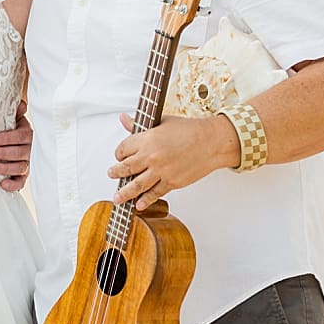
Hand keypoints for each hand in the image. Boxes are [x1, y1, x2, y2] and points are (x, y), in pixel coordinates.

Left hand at [0, 100, 32, 191]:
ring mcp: (28, 164)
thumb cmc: (12, 130)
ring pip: (20, 168)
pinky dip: (13, 185)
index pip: (21, 136)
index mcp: (28, 134)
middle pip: (20, 153)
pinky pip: (21, 183)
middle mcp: (30, 150)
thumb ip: (16, 112)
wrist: (17, 144)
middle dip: (4, 153)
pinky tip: (2, 184)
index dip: (8, 138)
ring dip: (6, 169)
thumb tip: (21, 104)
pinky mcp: (23, 176)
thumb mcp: (14, 120)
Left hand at [109, 112, 238, 210]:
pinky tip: (139, 204)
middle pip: (125, 168)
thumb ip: (139, 123)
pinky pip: (155, 193)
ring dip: (124, 192)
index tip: (119, 155)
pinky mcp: (172, 182)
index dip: (119, 153)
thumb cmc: (189, 130)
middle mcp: (151, 156)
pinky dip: (146, 200)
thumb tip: (123, 119)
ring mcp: (161, 171)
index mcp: (147, 139)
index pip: (123, 149)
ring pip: (136, 185)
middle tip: (111, 174)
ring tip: (117, 197)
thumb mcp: (162, 121)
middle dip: (115, 172)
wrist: (212, 142)